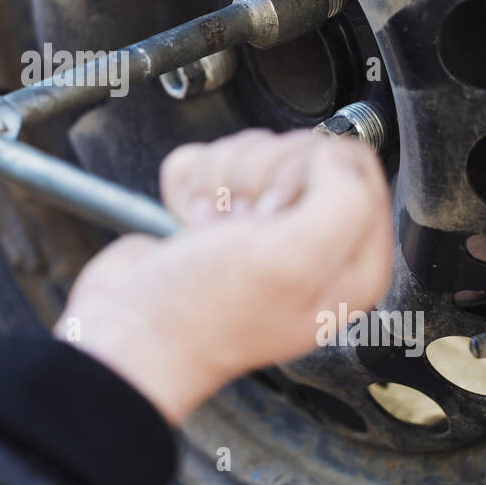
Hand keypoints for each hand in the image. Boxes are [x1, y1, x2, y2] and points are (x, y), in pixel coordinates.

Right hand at [58, 128, 391, 423]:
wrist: (130, 334)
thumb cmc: (206, 313)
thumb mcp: (293, 259)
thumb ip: (341, 198)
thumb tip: (330, 154)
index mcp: (352, 260)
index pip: (355, 164)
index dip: (310, 170)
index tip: (278, 208)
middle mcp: (313, 243)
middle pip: (299, 150)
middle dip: (255, 177)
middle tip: (240, 225)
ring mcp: (260, 227)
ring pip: (248, 151)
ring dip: (217, 185)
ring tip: (208, 232)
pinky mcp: (215, 214)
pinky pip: (206, 161)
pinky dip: (187, 186)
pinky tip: (188, 225)